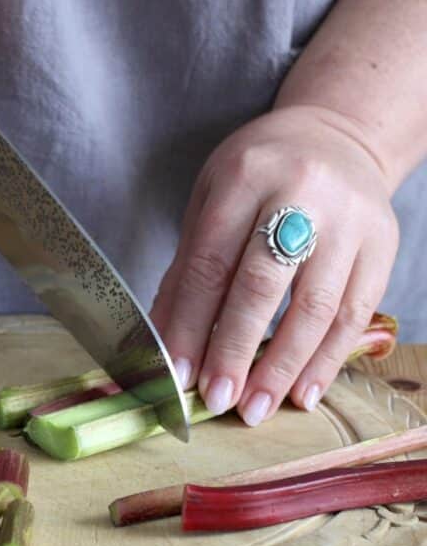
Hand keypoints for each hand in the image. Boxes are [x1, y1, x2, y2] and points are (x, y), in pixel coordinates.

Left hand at [151, 105, 398, 424]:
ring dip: (282, 366)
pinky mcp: (383, 245)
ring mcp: (350, 219)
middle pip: (262, 285)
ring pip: (316, 306)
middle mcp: (301, 192)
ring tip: (256, 408)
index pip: (210, 264)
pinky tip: (303, 392)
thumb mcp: (210, 200)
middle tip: (216, 400)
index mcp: (244, 176)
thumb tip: (162, 336)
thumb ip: (189, 265)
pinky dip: (327, 359)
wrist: (335, 137)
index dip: (190, 323)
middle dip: (234, 350)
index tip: (177, 372)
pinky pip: (355, 312)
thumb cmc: (258, 172)